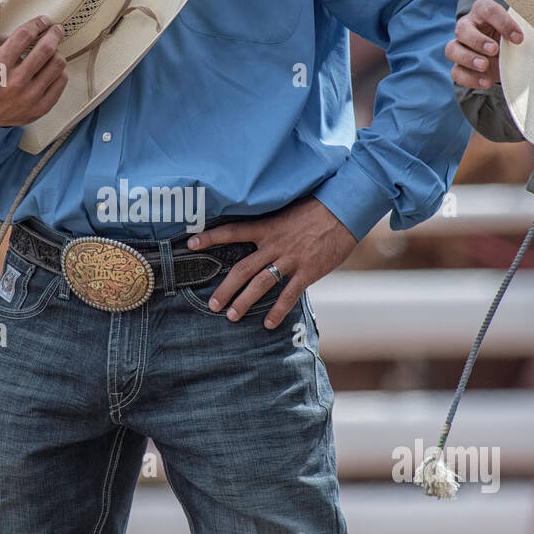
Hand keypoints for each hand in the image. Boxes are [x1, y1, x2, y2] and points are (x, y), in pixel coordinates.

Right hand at [0, 0, 67, 127]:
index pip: (25, 36)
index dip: (37, 24)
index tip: (43, 20)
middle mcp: (15, 82)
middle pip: (46, 50)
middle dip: (54, 34)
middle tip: (56, 29)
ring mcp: (29, 97)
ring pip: (57, 66)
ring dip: (57, 53)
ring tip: (52, 50)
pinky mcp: (40, 107)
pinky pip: (60, 83)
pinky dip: (59, 72)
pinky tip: (51, 68)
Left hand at [186, 197, 357, 329]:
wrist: (344, 208)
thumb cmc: (317, 209)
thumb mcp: (288, 212)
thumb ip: (272, 227)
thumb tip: (259, 238)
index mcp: (267, 227)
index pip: (232, 231)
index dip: (209, 238)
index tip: (190, 244)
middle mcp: (274, 244)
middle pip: (241, 269)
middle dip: (224, 289)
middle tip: (212, 304)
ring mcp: (290, 259)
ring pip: (260, 284)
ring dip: (244, 302)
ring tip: (231, 316)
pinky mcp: (308, 271)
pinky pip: (289, 295)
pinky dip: (278, 310)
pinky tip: (269, 324)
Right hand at [446, 0, 523, 90]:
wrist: (508, 58)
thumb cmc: (514, 40)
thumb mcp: (521, 32)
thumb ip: (527, 30)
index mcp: (483, 12)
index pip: (487, 10)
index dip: (502, 22)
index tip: (519, 38)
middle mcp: (468, 27)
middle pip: (462, 29)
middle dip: (477, 40)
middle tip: (494, 50)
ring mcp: (460, 47)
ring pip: (452, 50)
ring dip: (468, 58)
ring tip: (485, 65)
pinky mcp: (459, 67)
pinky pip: (456, 72)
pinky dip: (470, 78)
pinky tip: (486, 81)